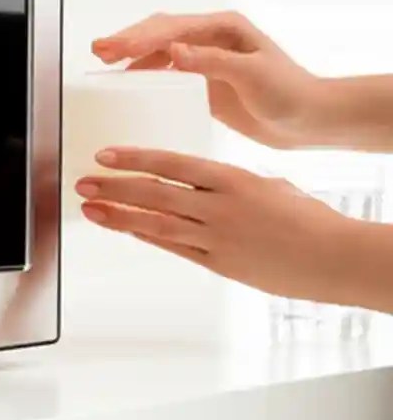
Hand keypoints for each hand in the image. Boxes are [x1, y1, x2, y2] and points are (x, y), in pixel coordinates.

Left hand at [76, 147, 357, 302]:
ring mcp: (216, 238)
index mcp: (232, 179)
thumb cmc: (309, 219)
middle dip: (115, 188)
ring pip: (156, 224)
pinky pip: (174, 249)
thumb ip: (232, 183)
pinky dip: (148, 238)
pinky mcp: (219, 264)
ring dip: (119, 217)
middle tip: (84, 183)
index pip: (172, 163)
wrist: (335, 258)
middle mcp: (219, 207)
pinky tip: (125, 231)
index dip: (135, 158)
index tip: (106, 155)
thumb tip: (205, 182)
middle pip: (155, 193)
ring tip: (91, 209)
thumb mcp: (269, 185)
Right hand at [91, 11, 323, 148]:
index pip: (171, 27)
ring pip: (159, 51)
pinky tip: (129, 84)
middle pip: (160, 32)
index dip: (139, 36)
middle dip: (128, 40)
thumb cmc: (291, 93)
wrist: (312, 121)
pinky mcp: (204, 82)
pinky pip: (167, 74)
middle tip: (99, 51)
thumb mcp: (252, 74)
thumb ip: (212, 61)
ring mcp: (206, 59)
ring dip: (132, 56)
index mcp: (223, 27)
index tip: (112, 48)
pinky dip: (145, 76)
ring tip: (105, 63)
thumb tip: (172, 50)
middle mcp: (211, 38)